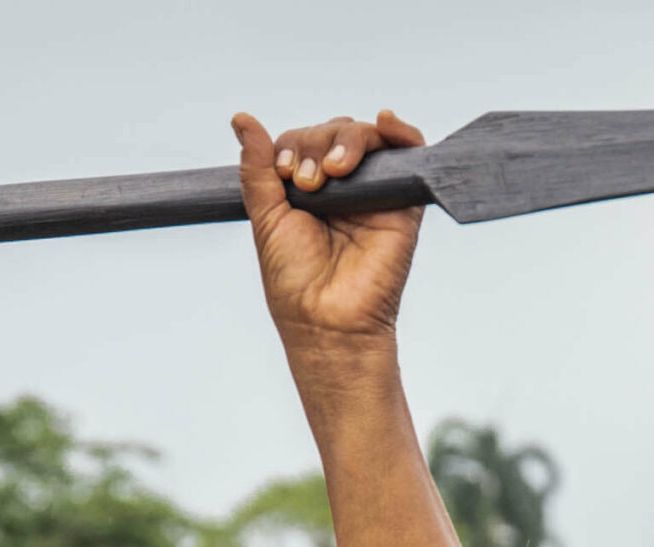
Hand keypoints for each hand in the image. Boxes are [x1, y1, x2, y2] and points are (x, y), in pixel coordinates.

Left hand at [231, 110, 424, 352]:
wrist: (326, 318)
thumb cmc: (295, 281)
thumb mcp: (265, 215)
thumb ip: (257, 167)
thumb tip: (242, 120)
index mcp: (309, 189)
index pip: (304, 140)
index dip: (293, 145)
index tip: (284, 173)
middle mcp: (343, 188)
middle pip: (334, 132)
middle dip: (316, 144)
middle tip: (307, 181)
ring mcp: (374, 193)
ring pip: (366, 137)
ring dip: (346, 141)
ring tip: (333, 172)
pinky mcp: (404, 203)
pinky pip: (410, 153)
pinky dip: (401, 131)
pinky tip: (385, 121)